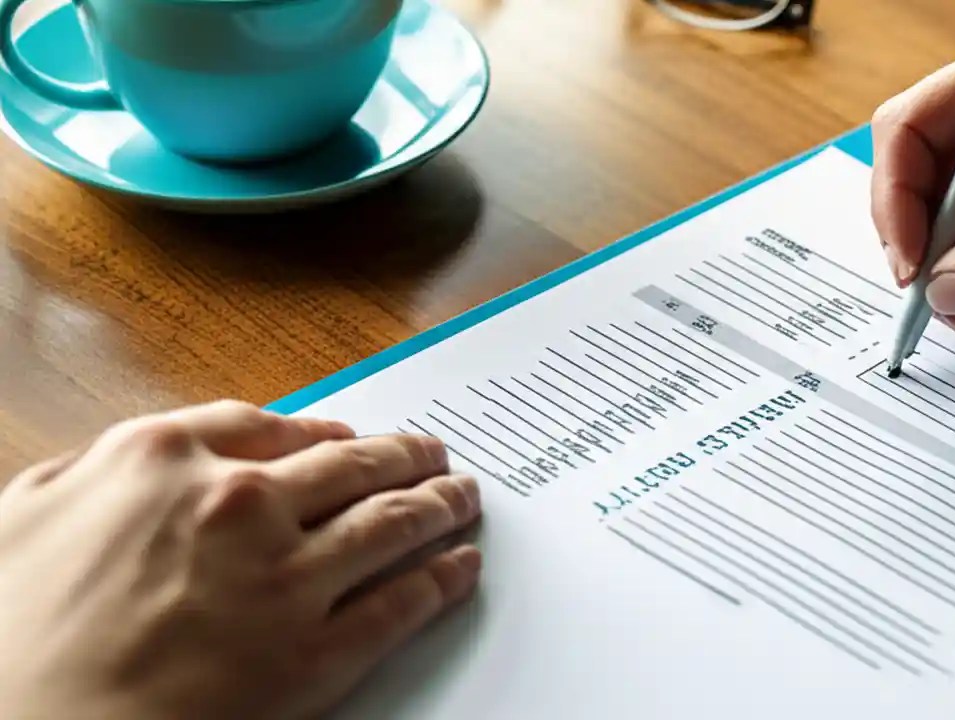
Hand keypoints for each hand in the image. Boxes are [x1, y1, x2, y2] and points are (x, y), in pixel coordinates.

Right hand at [0, 401, 481, 719]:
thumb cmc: (16, 642)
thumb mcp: (26, 520)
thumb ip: (88, 475)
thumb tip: (126, 463)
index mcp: (166, 460)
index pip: (275, 427)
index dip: (327, 432)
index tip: (351, 437)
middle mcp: (240, 505)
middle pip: (352, 466)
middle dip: (405, 457)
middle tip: (435, 455)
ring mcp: (286, 579)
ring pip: (391, 524)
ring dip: (440, 506)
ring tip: (463, 498)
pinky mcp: (316, 654)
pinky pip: (400, 603)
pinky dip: (441, 579)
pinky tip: (459, 566)